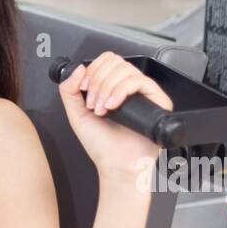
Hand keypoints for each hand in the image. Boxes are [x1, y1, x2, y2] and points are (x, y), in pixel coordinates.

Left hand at [56, 52, 172, 179]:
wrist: (116, 166)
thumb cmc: (102, 145)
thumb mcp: (76, 114)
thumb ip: (69, 89)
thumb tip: (78, 68)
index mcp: (113, 87)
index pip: (106, 60)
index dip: (92, 70)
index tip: (84, 89)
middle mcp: (129, 88)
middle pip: (115, 61)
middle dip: (98, 81)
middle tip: (93, 103)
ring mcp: (144, 93)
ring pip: (125, 69)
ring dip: (107, 88)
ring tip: (102, 109)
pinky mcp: (158, 100)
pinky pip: (139, 81)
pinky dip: (120, 91)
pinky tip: (113, 106)